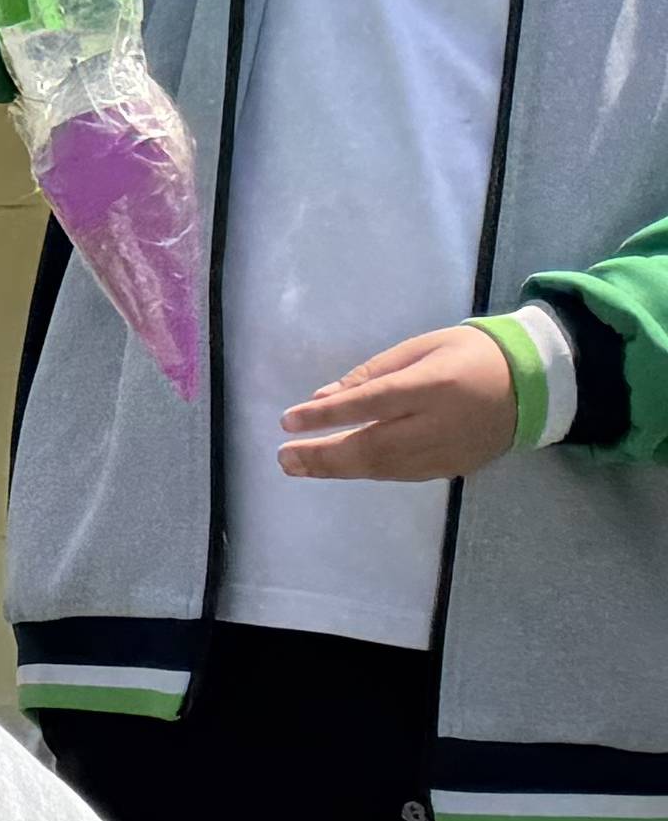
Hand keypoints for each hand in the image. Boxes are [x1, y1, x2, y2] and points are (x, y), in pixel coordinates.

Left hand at [280, 326, 524, 482]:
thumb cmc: (472, 354)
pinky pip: (402, 474)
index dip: (328, 415)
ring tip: (300, 466)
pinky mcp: (454, 467)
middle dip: (324, 455)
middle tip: (283, 458)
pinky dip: (368, 471)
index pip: (371, 403)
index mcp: (434, 385)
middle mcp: (440, 424)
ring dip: (338, 469)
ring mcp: (449, 451)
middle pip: (373, 446)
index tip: (288, 420)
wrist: (537, 383)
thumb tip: (323, 398)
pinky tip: (341, 467)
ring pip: (385, 467)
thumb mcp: (422, 347)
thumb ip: (373, 374)